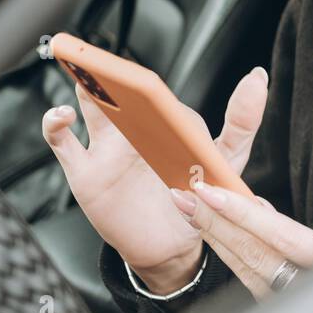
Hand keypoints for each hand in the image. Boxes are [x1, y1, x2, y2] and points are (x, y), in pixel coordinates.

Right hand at [42, 66, 270, 289]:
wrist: (174, 245)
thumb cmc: (200, 198)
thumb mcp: (228, 159)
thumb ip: (242, 121)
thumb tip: (257, 77)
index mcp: (164, 122)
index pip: (152, 93)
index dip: (143, 81)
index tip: (140, 78)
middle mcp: (134, 129)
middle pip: (116, 92)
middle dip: (107, 74)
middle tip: (103, 66)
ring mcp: (107, 147)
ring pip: (90, 107)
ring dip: (82, 87)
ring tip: (81, 77)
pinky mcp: (86, 171)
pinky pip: (63, 143)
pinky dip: (55, 125)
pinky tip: (60, 115)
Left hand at [172, 180, 312, 300]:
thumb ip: (309, 237)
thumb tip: (260, 208)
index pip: (281, 237)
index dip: (243, 214)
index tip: (212, 193)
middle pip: (255, 254)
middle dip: (216, 223)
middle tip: (185, 197)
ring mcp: (293, 305)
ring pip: (249, 270)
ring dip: (218, 239)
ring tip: (193, 212)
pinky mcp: (281, 312)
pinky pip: (253, 282)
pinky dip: (235, 257)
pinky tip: (220, 240)